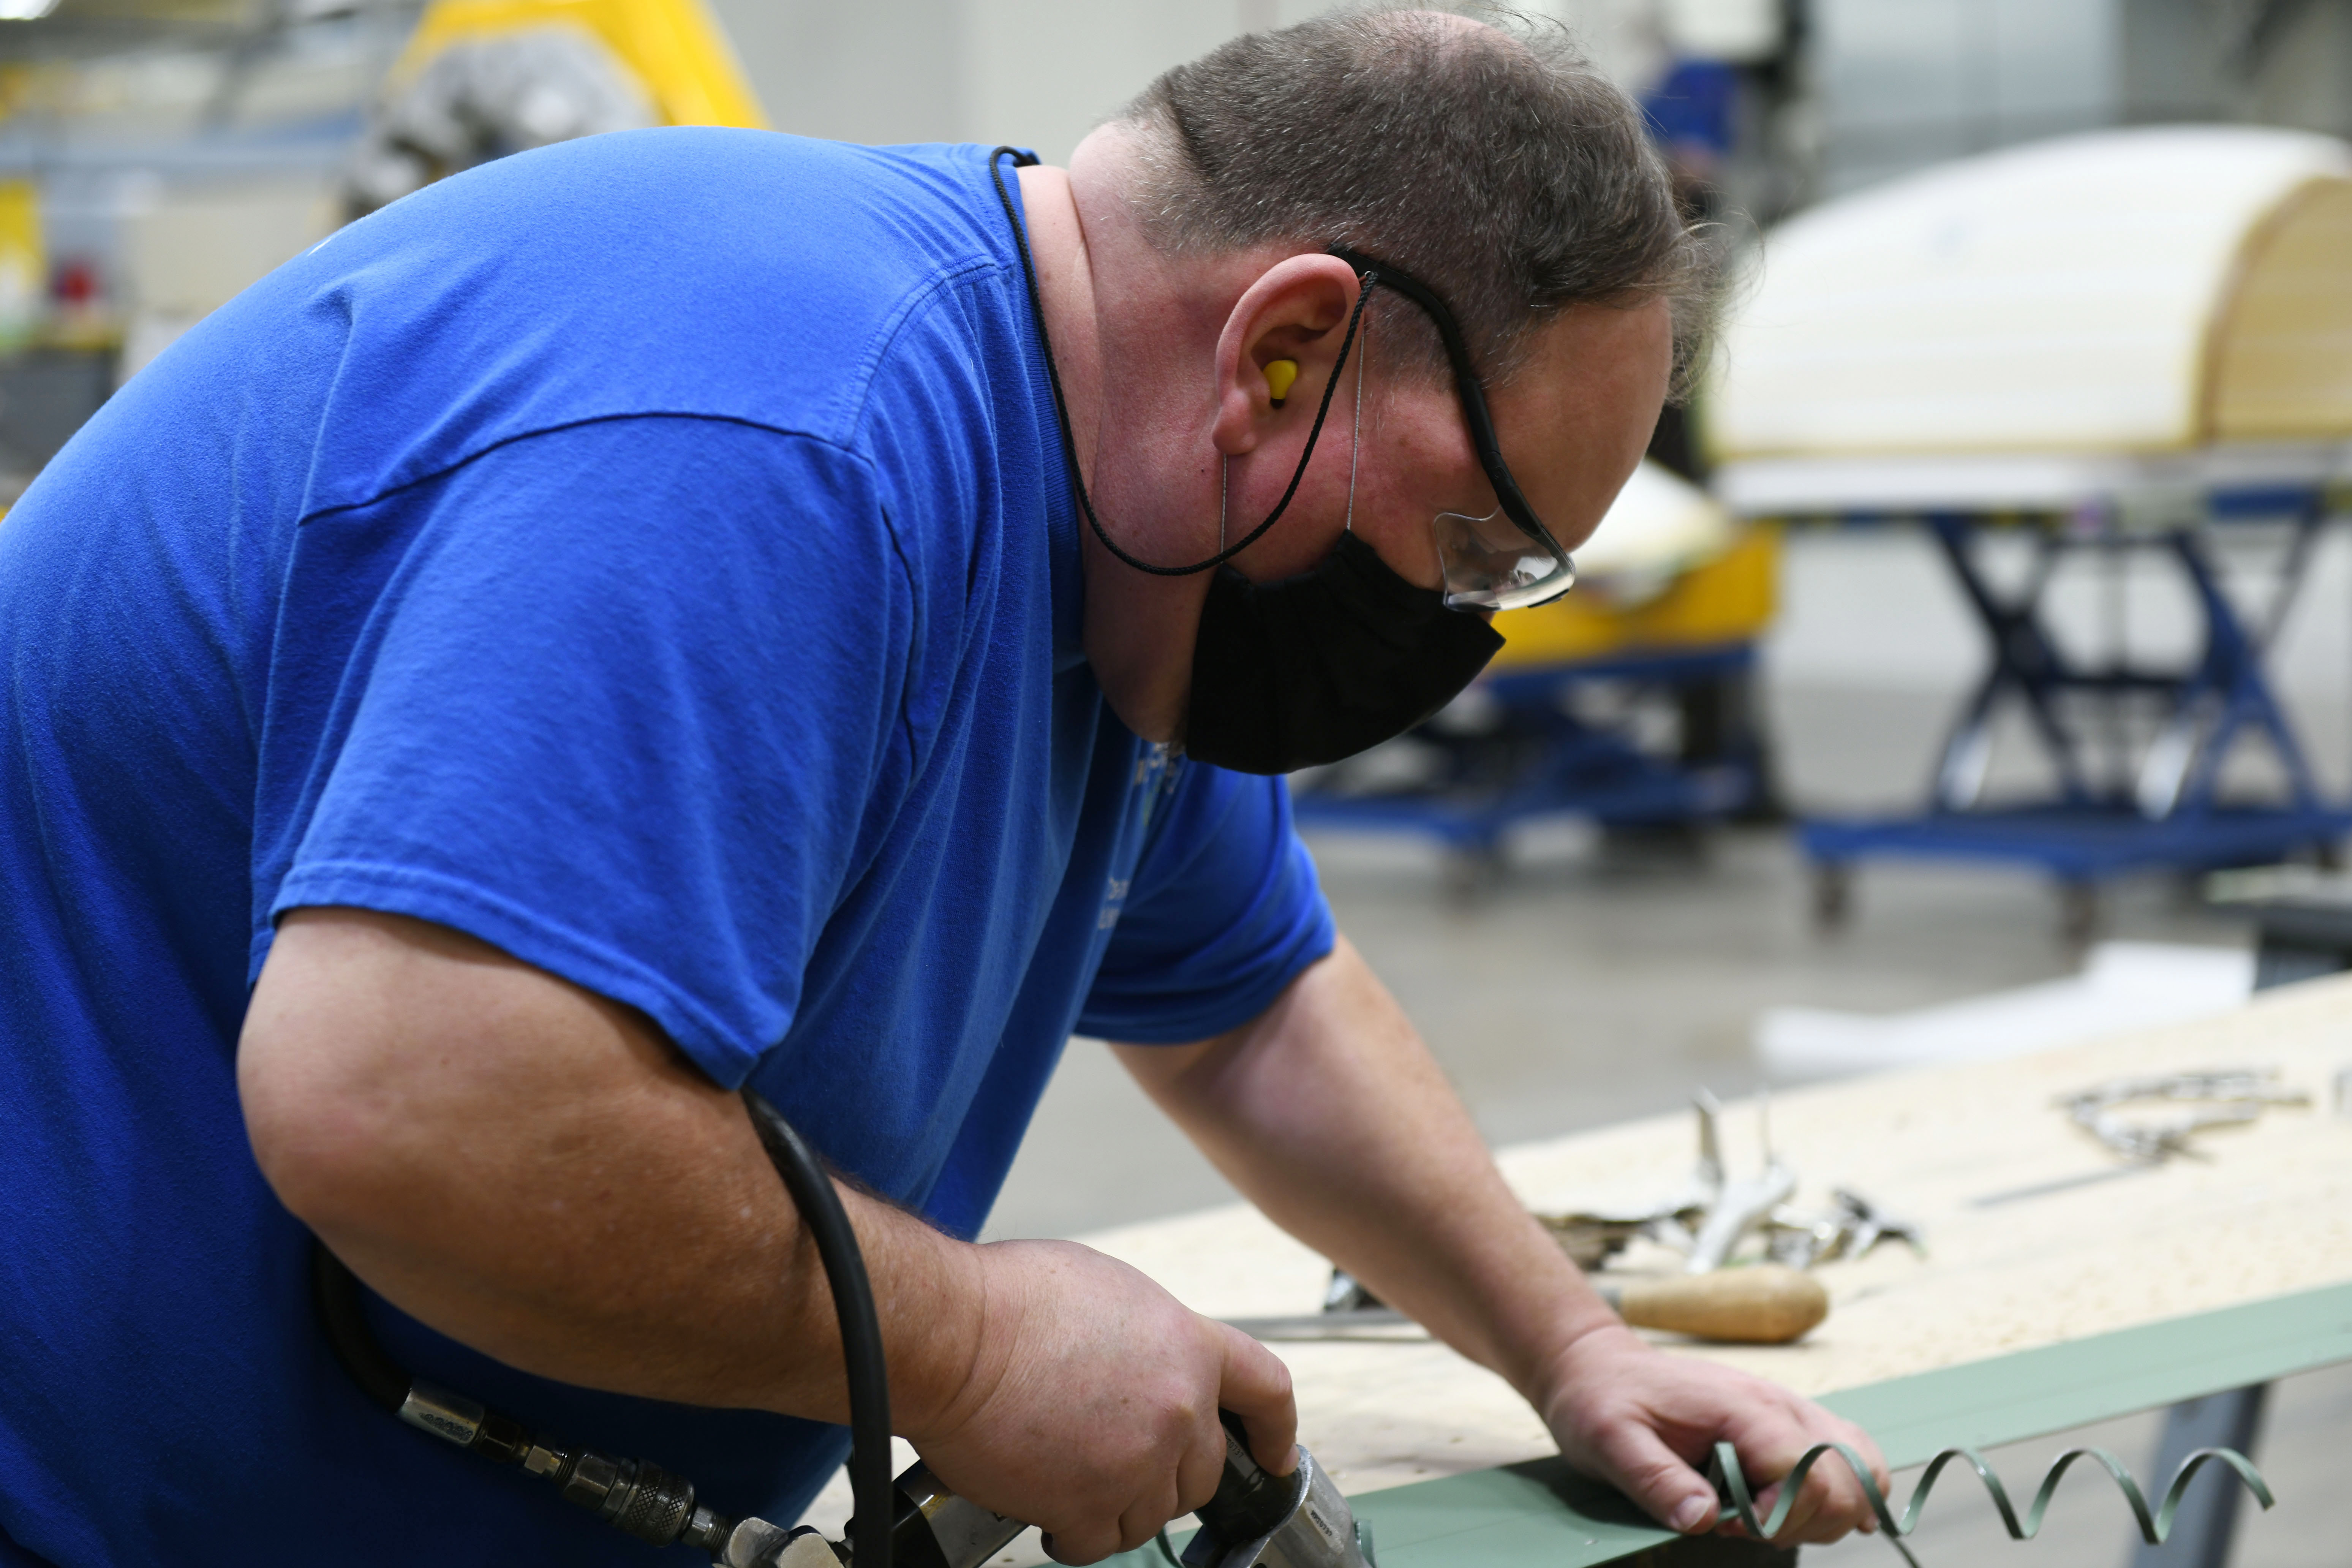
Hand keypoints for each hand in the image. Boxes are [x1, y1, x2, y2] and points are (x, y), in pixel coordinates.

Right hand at [904, 1239, 1296, 1564]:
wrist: (954, 1338)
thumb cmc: (1012, 1302)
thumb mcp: (1109, 1291)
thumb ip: (1152, 1337)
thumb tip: (1149, 1362)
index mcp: (1189, 1345)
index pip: (1266, 1391)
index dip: (1276, 1430)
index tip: (1275, 1454)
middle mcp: (1178, 1408)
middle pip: (1204, 1471)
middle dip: (1168, 1471)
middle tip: (1119, 1457)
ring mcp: (1137, 1463)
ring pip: (1152, 1513)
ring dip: (1119, 1503)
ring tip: (1071, 1473)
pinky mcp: (1089, 1507)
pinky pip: (1101, 1544)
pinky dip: (1076, 1533)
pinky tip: (1050, 1507)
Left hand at [1537, 1323, 1889, 1545]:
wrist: (1602, 1365)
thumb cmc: (1604, 1400)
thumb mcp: (1610, 1442)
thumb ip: (1656, 1480)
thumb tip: (1702, 1519)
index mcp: (1744, 1407)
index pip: (1805, 1474)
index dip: (1779, 1515)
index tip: (1730, 1525)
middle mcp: (1783, 1405)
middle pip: (1843, 1482)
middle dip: (1803, 1522)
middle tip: (1742, 1525)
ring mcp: (1792, 1410)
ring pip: (1858, 1472)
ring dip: (1823, 1513)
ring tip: (1760, 1516)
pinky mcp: (1790, 1421)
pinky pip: (1849, 1455)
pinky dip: (1846, 1489)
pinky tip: (1814, 1510)